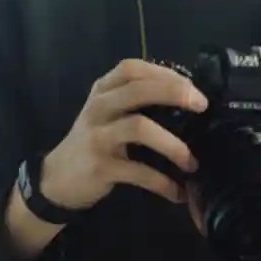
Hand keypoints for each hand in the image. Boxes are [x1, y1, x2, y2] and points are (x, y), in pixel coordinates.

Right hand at [41, 59, 206, 209]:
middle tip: (202, 106)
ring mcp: (98, 136)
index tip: (192, 86)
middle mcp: (99, 107)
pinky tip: (177, 192)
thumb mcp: (107, 113)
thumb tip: (188, 101)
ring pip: (139, 127)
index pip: (132, 69)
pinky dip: (162, 183)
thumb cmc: (93, 141)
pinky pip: (138, 172)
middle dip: (174, 93)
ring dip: (172, 144)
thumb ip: (135, 101)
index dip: (164, 73)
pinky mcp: (100, 166)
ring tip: (192, 161)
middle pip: (138, 90)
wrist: (57, 178)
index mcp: (103, 90)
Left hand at [185, 112, 260, 260]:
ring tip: (200, 187)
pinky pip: (251, 227)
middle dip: (210, 210)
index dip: (218, 205)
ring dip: (219, 213)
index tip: (200, 185)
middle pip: (235, 228)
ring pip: (240, 231)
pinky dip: (235, 214)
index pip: (247, 216)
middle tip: (192, 183)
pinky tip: (224, 196)